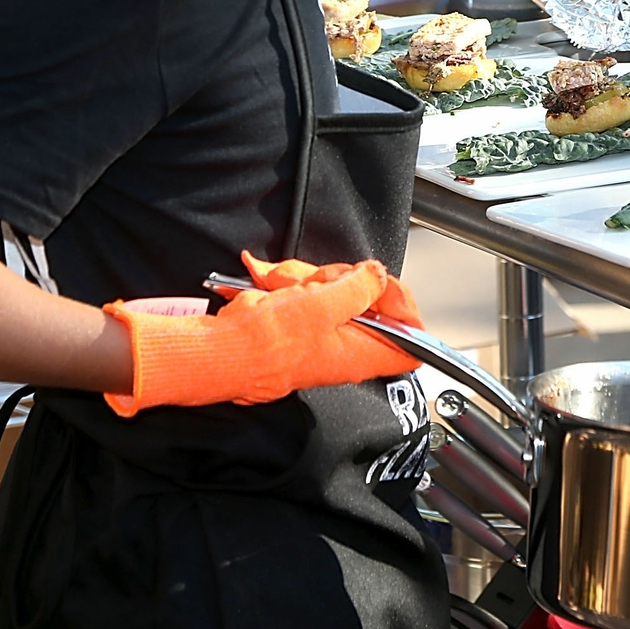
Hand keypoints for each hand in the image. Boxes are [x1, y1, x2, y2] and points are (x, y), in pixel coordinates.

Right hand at [101, 253, 419, 415]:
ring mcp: (320, 335)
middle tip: (318, 280)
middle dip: (342, 278)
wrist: (218, 349)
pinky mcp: (297, 324)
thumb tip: (379, 276)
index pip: (411, 343)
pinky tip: (265, 282)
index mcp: (361, 352)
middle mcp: (345, 348)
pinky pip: (305, 293)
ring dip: (305, 277)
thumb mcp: (321, 305)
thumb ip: (359, 288)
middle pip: (369, 303)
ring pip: (332, 291)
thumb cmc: (266, 341)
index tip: (381, 285)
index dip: (403, 308)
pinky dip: (286, 283)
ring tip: (278, 283)